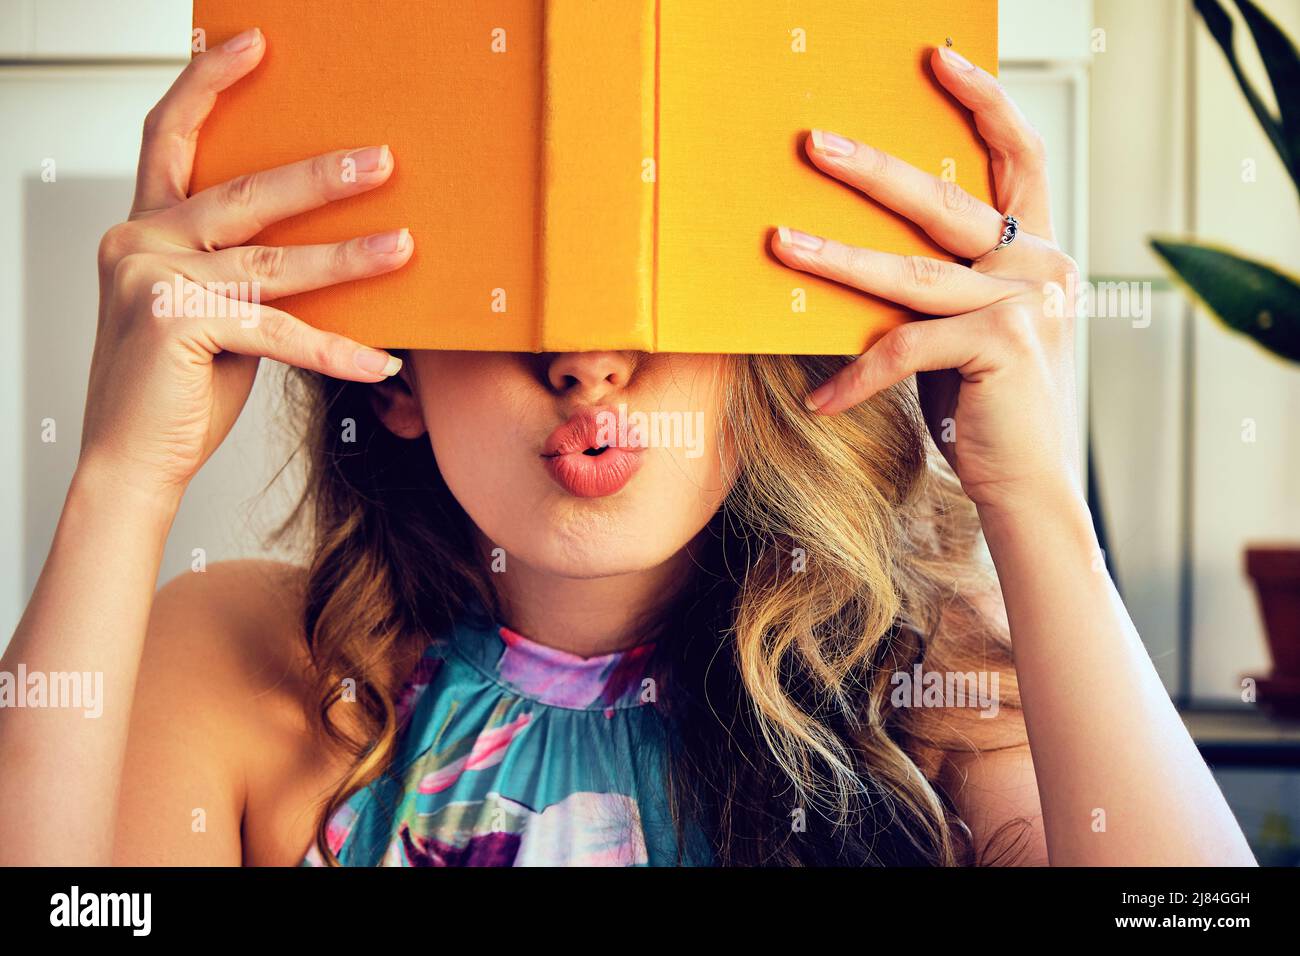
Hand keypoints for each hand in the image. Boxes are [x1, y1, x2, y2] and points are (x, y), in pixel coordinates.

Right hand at [82, 27, 412, 505]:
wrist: (131, 461)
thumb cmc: (176, 390)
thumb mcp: (217, 315)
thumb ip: (250, 276)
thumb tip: (331, 254)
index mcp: (144, 229)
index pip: (170, 137)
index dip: (209, 83)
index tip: (255, 45)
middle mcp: (138, 242)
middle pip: (244, 194)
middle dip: (320, 177)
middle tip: (382, 161)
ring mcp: (151, 280)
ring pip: (272, 263)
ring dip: (347, 256)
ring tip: (403, 245)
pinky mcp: (174, 323)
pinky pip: (278, 334)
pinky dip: (334, 351)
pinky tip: (377, 361)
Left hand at [771, 46, 1080, 516]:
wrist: (1026, 485)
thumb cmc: (984, 408)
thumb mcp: (963, 332)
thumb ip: (938, 285)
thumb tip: (857, 244)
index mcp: (1037, 252)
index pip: (1020, 156)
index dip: (984, 101)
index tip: (939, 56)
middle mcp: (1041, 267)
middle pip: (945, 200)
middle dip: (873, 169)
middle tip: (816, 142)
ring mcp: (1026, 302)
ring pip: (909, 273)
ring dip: (835, 258)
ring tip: (779, 244)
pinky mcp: (1002, 343)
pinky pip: (903, 348)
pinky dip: (856, 377)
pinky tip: (820, 401)